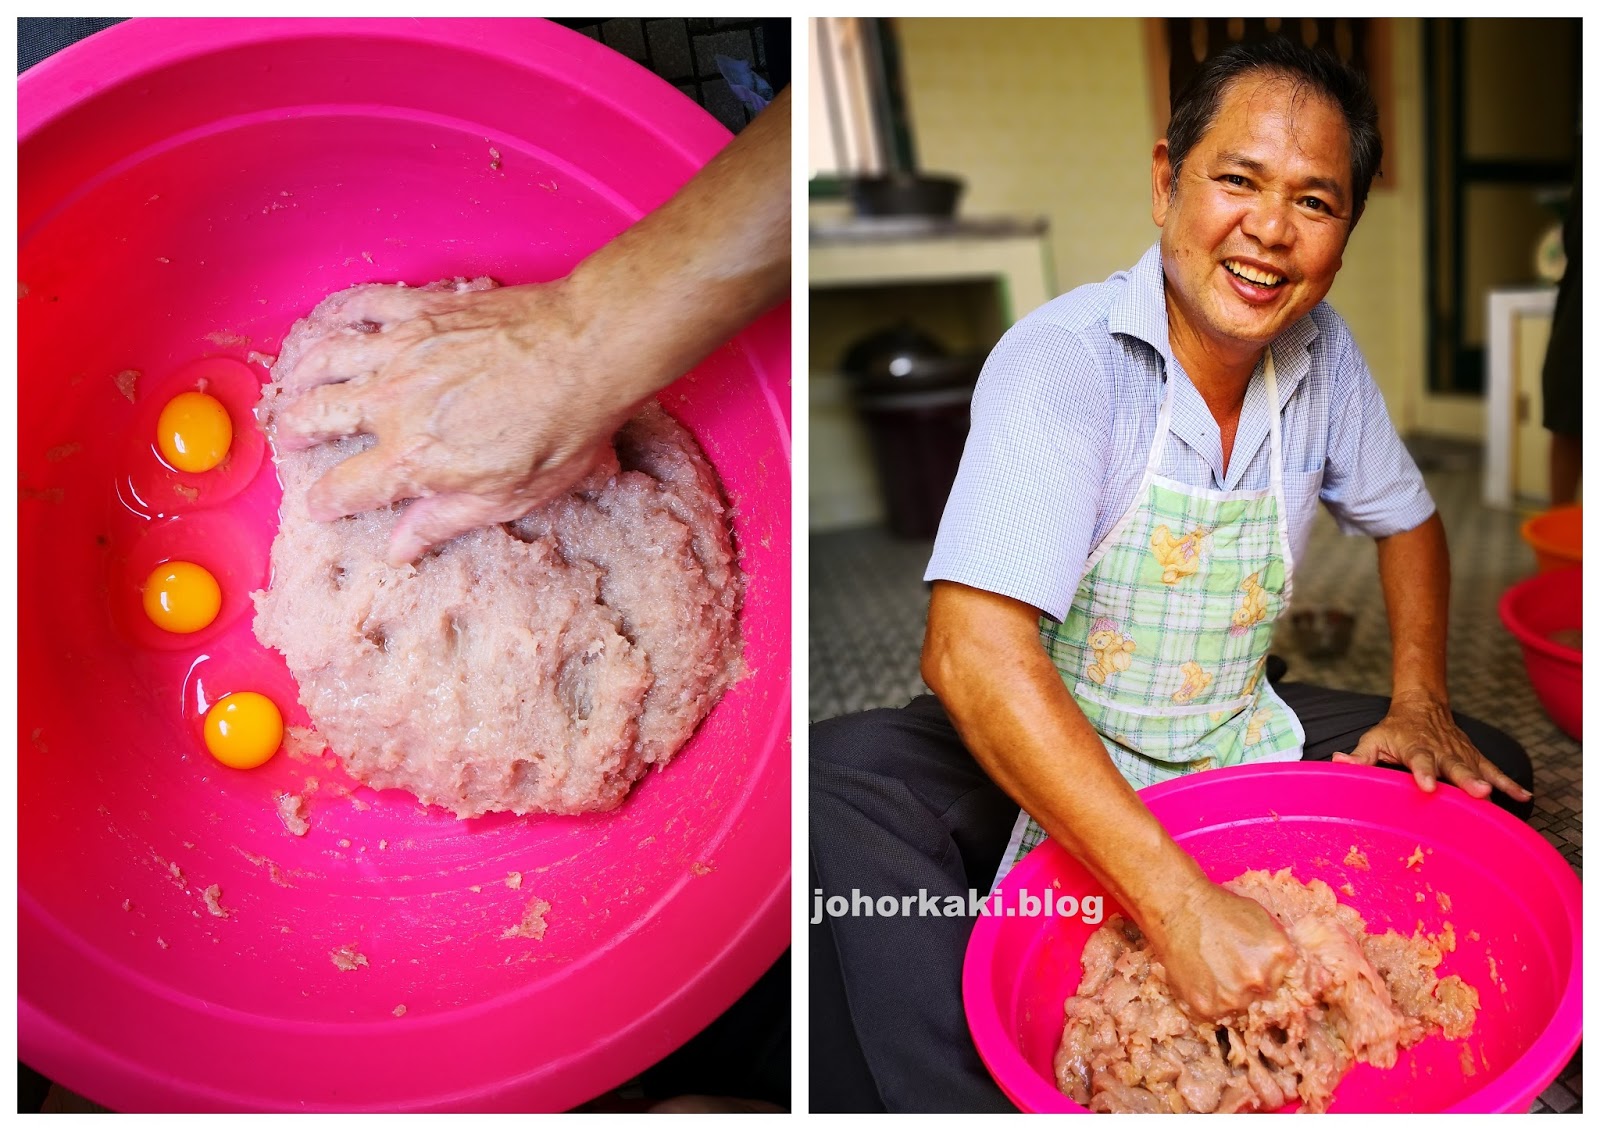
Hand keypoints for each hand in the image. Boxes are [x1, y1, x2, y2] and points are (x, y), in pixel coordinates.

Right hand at [274, 280, 652, 565]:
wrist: (587, 351)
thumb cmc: (562, 428)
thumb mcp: (511, 495)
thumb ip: (446, 519)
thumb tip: (399, 547)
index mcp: (413, 458)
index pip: (346, 487)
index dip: (326, 501)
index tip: (319, 507)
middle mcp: (393, 402)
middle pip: (320, 415)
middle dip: (295, 429)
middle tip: (289, 435)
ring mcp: (403, 350)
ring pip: (328, 358)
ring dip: (302, 373)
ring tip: (292, 384)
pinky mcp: (422, 310)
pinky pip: (364, 305)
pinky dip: (338, 312)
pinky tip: (330, 320)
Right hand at [1147, 877, 1295, 1018]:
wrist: (1178, 908)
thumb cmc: (1217, 908)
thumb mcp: (1260, 917)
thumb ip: (1275, 947)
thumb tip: (1283, 966)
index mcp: (1280, 955)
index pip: (1285, 979)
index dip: (1268, 972)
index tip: (1253, 967)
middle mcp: (1261, 980)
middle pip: (1263, 995)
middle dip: (1250, 984)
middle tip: (1229, 966)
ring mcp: (1234, 996)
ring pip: (1239, 1007)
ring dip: (1228, 995)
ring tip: (1212, 970)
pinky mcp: (1208, 1007)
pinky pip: (1215, 1013)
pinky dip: (1208, 999)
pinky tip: (1201, 978)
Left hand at [1330, 690, 1532, 803]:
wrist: (1422, 705)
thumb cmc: (1394, 730)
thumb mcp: (1373, 739)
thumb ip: (1359, 755)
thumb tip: (1337, 761)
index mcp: (1414, 747)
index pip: (1419, 759)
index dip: (1422, 772)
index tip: (1425, 785)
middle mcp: (1441, 750)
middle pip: (1454, 765)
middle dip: (1465, 780)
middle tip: (1478, 793)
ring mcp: (1460, 753)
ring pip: (1477, 768)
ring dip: (1490, 783)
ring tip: (1499, 797)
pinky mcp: (1474, 757)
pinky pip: (1493, 770)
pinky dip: (1508, 783)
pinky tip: (1523, 797)